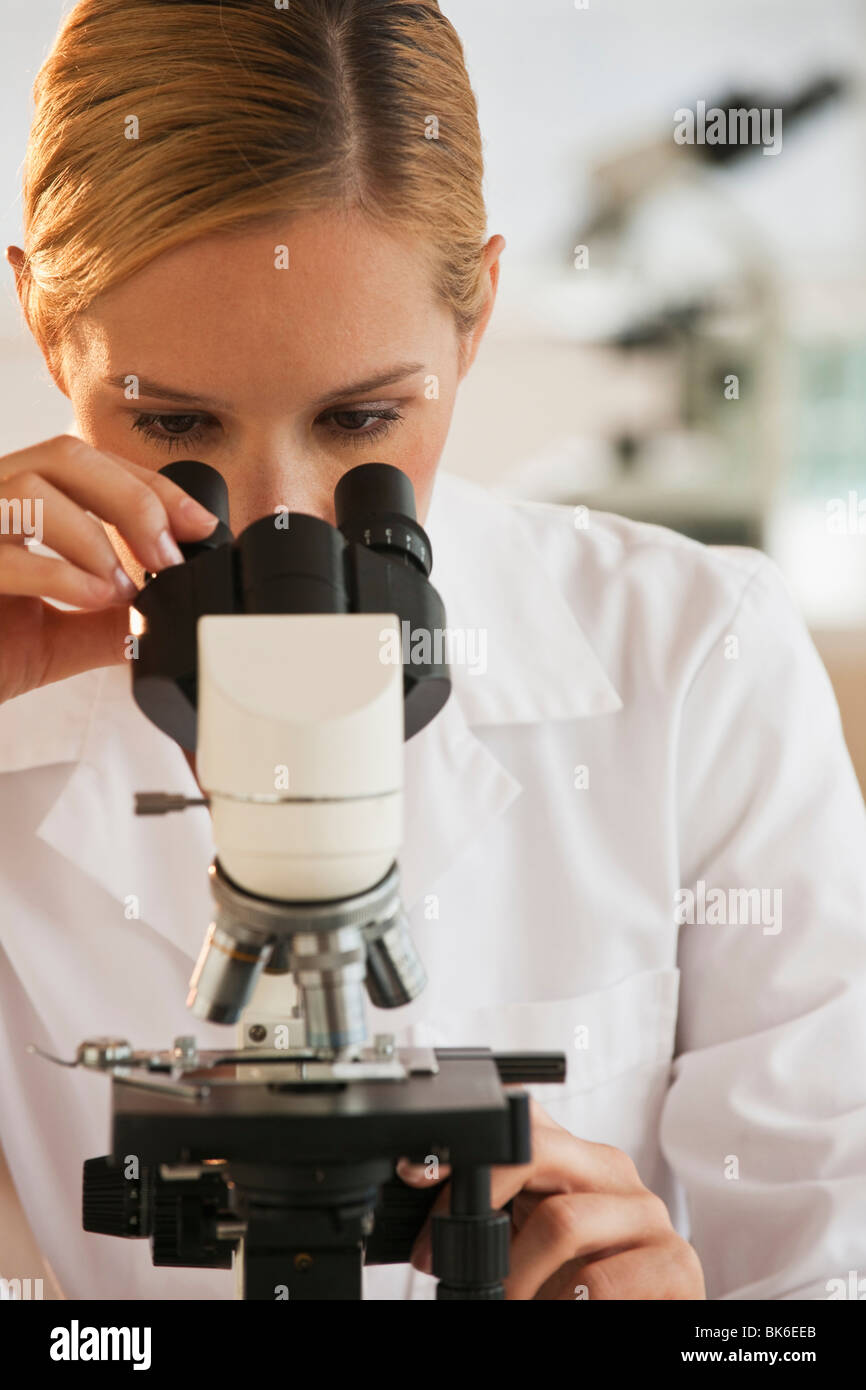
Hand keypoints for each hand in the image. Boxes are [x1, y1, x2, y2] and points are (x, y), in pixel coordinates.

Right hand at [0, 434, 217, 702]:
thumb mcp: (54, 640)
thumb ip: (105, 622)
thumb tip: (163, 614)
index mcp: (15, 507)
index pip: (91, 466)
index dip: (153, 486)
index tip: (201, 525)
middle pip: (65, 455)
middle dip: (133, 500)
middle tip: (169, 556)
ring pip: (31, 487)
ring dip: (95, 536)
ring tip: (120, 587)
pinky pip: (2, 551)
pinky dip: (59, 571)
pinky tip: (91, 598)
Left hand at [397, 1096, 705, 1299]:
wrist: (652, 1319)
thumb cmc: (583, 1287)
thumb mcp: (531, 1240)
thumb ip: (497, 1211)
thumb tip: (424, 1211)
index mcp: (577, 1158)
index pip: (520, 1124)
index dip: (466, 1146)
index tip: (417, 1175)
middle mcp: (614, 1173)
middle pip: (541, 1153)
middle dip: (481, 1206)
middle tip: (450, 1264)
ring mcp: (649, 1214)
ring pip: (563, 1222)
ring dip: (517, 1277)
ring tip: (506, 1303)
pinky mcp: (677, 1263)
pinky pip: (602, 1282)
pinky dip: (563, 1305)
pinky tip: (558, 1311)